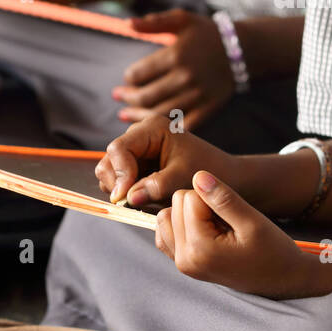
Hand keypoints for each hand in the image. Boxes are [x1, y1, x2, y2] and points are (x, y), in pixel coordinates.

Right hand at [95, 112, 240, 207]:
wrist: (223, 175)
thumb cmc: (206, 171)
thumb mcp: (182, 178)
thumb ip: (155, 186)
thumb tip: (127, 197)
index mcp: (152, 128)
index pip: (119, 148)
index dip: (119, 173)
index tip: (125, 197)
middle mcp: (140, 134)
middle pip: (109, 159)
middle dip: (116, 182)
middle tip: (131, 202)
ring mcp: (137, 149)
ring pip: (110, 171)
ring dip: (121, 189)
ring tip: (143, 199)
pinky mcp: (138, 164)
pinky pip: (120, 180)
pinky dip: (127, 191)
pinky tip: (145, 198)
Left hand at [112, 9, 233, 126]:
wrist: (242, 49)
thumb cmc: (207, 33)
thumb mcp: (182, 19)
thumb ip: (154, 22)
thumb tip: (127, 24)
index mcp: (176, 55)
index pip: (139, 73)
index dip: (129, 77)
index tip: (127, 78)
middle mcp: (186, 77)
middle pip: (146, 96)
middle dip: (128, 98)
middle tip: (119, 96)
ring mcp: (198, 95)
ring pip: (160, 114)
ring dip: (138, 116)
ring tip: (125, 114)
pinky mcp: (208, 108)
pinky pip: (182, 124)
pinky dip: (164, 128)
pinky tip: (152, 126)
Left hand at [155, 171, 312, 297]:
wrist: (280, 279)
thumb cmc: (272, 251)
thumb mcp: (252, 221)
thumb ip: (223, 198)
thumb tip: (198, 176)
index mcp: (200, 250)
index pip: (191, 197)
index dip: (215, 199)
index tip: (233, 217)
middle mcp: (184, 259)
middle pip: (177, 203)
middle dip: (202, 205)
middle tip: (228, 224)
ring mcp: (180, 263)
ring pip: (168, 214)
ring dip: (191, 214)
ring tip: (218, 228)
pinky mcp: (181, 262)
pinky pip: (166, 230)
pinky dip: (181, 223)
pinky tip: (204, 230)